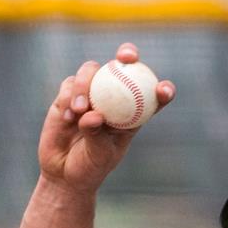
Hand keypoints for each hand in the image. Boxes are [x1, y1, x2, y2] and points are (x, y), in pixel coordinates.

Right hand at [38, 43, 176, 192]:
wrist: (63, 173)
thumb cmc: (90, 167)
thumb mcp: (99, 155)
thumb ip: (96, 135)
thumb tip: (95, 114)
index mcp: (132, 115)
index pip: (151, 97)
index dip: (162, 89)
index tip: (163, 90)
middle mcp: (113, 98)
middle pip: (123, 67)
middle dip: (127, 54)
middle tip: (126, 57)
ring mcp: (90, 93)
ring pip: (91, 71)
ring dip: (85, 85)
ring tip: (80, 110)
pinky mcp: (68, 95)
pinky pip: (69, 85)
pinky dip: (69, 97)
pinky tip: (69, 116)